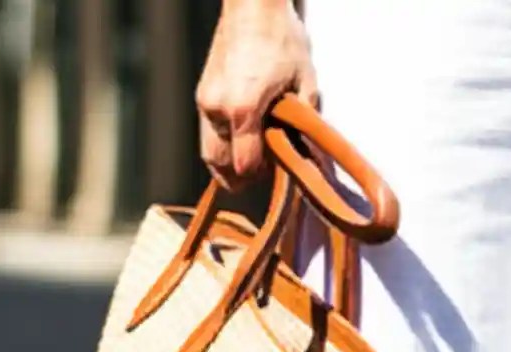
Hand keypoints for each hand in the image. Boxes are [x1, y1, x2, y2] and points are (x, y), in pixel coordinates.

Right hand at [196, 0, 317, 189]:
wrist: (254, 7)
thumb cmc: (283, 40)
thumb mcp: (306, 84)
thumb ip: (304, 123)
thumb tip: (307, 152)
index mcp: (242, 110)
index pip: (244, 166)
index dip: (262, 175)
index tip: (278, 169)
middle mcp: (217, 109)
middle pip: (219, 165)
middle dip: (241, 176)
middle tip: (266, 171)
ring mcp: (205, 100)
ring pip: (210, 150)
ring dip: (230, 161)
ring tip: (256, 156)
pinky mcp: (202, 92)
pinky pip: (208, 131)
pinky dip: (223, 143)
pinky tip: (244, 139)